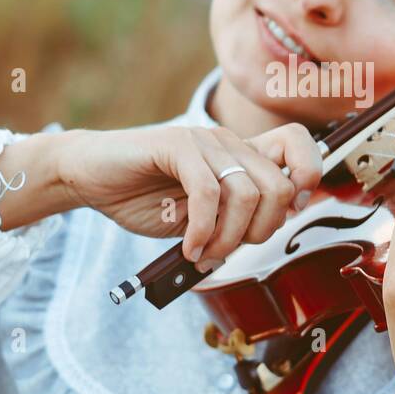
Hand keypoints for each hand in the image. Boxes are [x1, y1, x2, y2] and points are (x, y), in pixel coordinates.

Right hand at [11, 123, 322, 269]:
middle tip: (226, 249)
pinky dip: (202, 232)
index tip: (273, 219)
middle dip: (260, 232)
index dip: (305, 181)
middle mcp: (230, 142)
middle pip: (282, 187)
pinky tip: (188, 247)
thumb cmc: (145, 196)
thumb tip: (270, 231)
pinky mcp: (176, 146)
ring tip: (202, 253)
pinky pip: (209, 194)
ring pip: (248, 195)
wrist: (89, 175)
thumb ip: (235, 217)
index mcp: (241, 154)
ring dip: (227, 239)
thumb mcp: (201, 215)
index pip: (300, 146)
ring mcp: (204, 140)